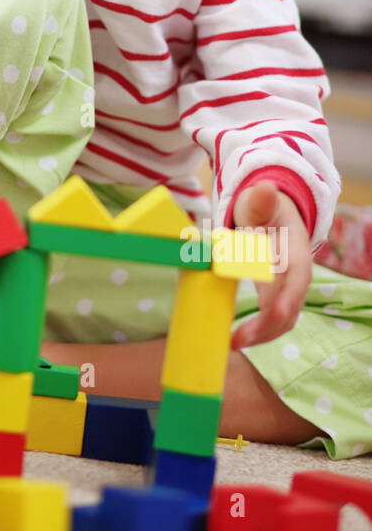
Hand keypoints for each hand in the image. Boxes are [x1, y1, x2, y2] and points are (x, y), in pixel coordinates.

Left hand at [229, 181, 312, 350]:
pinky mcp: (275, 298)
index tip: (274, 313)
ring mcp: (287, 289)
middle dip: (267, 325)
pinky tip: (235, 339)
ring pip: (282, 319)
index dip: (288, 295)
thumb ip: (260, 200)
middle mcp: (296, 275)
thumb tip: (266, 187)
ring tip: (233, 343)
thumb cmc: (265, 209)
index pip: (297, 276)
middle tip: (238, 338)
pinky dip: (257, 332)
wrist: (273, 216)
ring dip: (261, 334)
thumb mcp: (260, 202)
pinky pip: (271, 320)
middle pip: (289, 306)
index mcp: (295, 251)